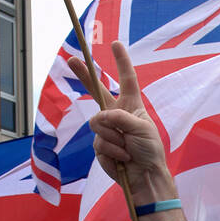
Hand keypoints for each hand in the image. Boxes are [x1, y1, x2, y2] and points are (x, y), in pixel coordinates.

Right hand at [69, 42, 173, 196]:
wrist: (145, 176)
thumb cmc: (149, 150)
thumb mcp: (141, 128)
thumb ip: (120, 117)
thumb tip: (100, 116)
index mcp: (131, 106)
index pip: (127, 79)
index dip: (121, 62)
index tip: (115, 44)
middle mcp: (116, 114)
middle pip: (97, 90)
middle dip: (83, 75)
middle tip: (70, 59)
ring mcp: (106, 129)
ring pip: (98, 123)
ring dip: (115, 138)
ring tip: (128, 148)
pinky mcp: (99, 145)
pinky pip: (99, 142)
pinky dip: (113, 151)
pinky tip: (123, 158)